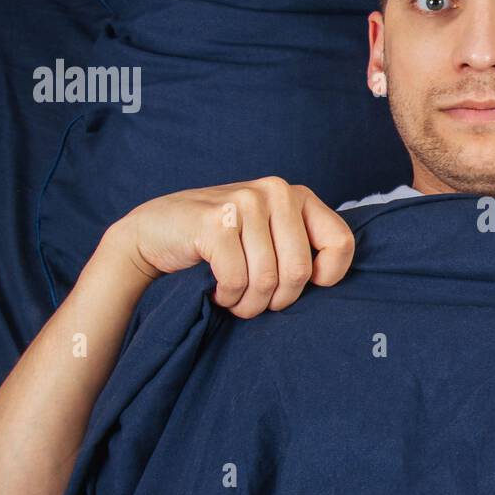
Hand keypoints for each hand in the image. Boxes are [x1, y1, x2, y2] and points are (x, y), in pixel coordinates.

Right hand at [106, 175, 354, 317]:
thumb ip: (301, 245)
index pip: (340, 242)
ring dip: (249, 304)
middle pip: (300, 271)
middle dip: (278, 300)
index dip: (327, 277)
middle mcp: (275, 191)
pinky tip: (216, 290)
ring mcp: (245, 202)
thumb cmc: (219, 242)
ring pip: (267, 280)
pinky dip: (226, 297)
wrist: (154, 232)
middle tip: (256, 301)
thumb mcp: (268, 235)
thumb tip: (332, 279)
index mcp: (296, 195)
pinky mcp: (216, 221)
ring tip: (235, 298)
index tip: (304, 286)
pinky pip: (237, 280)